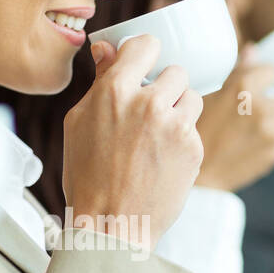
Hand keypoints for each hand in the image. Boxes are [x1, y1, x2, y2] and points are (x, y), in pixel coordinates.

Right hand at [62, 36, 204, 249]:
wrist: (112, 226)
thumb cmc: (88, 177)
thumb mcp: (79, 124)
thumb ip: (99, 82)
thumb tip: (106, 48)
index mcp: (115, 91)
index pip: (146, 46)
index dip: (146, 54)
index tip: (145, 65)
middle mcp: (148, 103)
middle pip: (175, 72)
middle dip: (166, 88)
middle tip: (151, 112)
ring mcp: (175, 126)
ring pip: (192, 98)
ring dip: (180, 111)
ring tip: (159, 137)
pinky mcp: (193, 148)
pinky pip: (195, 129)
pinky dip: (184, 140)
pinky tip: (163, 160)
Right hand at [194, 45, 273, 192]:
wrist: (194, 177)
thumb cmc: (195, 134)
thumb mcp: (208, 95)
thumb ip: (237, 72)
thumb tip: (253, 50)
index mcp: (242, 88)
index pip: (272, 72)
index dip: (264, 80)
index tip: (257, 88)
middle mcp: (261, 109)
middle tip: (257, 115)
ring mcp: (270, 134)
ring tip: (262, 131)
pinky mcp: (273, 155)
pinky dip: (271, 145)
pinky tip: (251, 148)